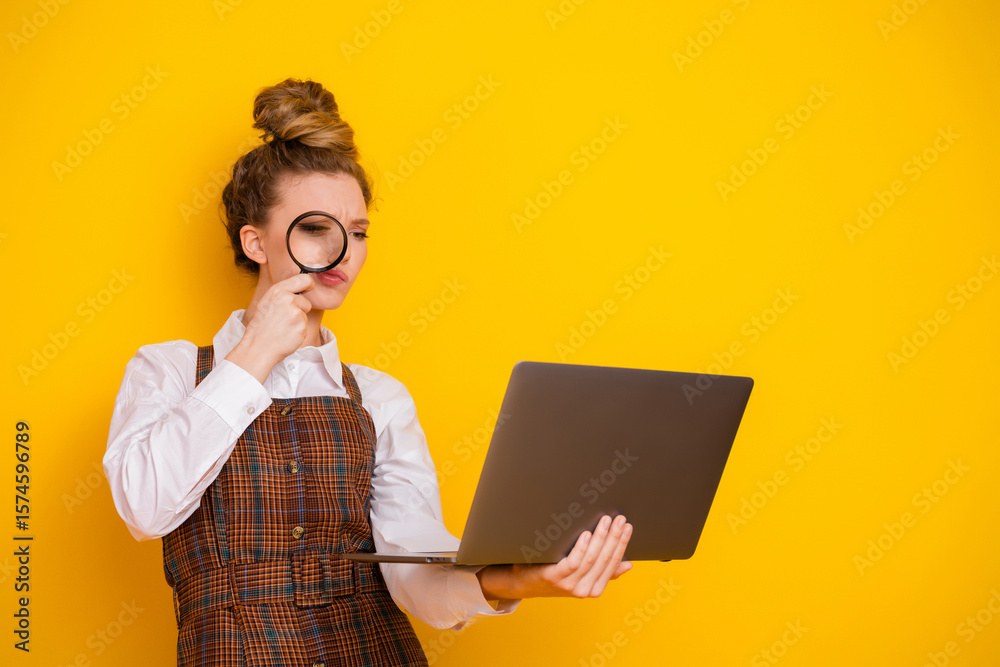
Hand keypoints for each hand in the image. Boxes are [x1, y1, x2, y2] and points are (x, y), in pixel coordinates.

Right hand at [225, 273, 313, 383]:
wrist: (258, 347)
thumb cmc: (261, 326)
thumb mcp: (268, 302)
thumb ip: (283, 294)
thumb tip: (300, 289)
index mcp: (278, 291)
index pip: (303, 279)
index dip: (309, 285)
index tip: (308, 288)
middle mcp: (288, 299)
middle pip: (306, 302)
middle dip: (300, 310)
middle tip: (284, 319)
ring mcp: (296, 313)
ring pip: (304, 316)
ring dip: (297, 323)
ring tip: (282, 328)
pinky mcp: (301, 327)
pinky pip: (304, 328)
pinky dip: (297, 332)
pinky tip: (286, 335)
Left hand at [477, 515, 632, 599]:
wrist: (523, 583)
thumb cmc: (554, 574)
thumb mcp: (581, 575)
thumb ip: (604, 571)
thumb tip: (628, 565)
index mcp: (593, 589)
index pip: (613, 564)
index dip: (621, 544)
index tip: (627, 526)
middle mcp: (583, 590)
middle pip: (604, 560)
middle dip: (614, 538)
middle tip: (620, 519)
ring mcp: (569, 585)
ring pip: (591, 559)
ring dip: (601, 538)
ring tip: (606, 521)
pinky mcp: (554, 577)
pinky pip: (573, 562)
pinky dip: (581, 547)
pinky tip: (587, 534)